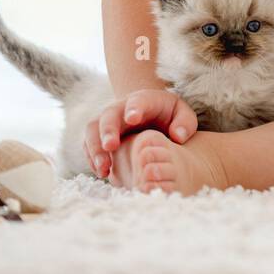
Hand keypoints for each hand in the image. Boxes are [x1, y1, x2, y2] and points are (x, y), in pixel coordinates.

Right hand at [83, 88, 198, 179]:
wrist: (150, 113)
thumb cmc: (168, 115)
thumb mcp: (182, 114)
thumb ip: (185, 123)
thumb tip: (178, 137)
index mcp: (144, 100)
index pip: (137, 101)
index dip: (134, 108)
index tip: (132, 118)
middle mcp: (120, 108)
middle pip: (108, 115)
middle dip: (107, 130)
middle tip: (111, 146)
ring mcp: (107, 122)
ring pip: (92, 130)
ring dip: (95, 149)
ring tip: (103, 169)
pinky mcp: (98, 136)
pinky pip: (88, 144)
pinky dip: (92, 158)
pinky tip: (102, 173)